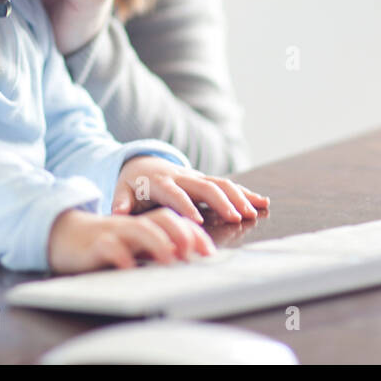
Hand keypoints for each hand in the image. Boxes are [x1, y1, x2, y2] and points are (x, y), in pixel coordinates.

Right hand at [47, 208, 216, 273]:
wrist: (64, 234)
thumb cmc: (105, 242)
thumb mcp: (133, 245)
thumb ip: (156, 249)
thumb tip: (187, 261)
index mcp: (144, 224)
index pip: (175, 220)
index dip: (194, 233)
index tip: (209, 252)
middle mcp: (132, 225)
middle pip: (162, 218)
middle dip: (181, 234)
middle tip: (192, 254)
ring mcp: (114, 233)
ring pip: (139, 229)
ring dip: (158, 243)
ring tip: (170, 260)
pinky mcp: (94, 244)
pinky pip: (108, 246)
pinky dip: (120, 256)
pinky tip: (129, 267)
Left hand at [111, 156, 269, 222]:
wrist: (140, 161)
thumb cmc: (131, 182)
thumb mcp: (121, 190)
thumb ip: (120, 201)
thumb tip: (118, 213)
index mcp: (161, 181)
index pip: (174, 193)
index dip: (184, 205)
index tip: (196, 219)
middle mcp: (182, 177)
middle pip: (205, 186)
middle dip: (222, 202)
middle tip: (237, 218)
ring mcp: (196, 177)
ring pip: (221, 183)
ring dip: (239, 197)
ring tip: (254, 211)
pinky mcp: (206, 180)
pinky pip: (228, 184)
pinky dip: (246, 192)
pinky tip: (262, 202)